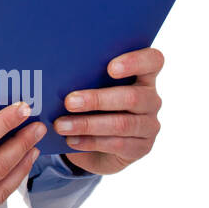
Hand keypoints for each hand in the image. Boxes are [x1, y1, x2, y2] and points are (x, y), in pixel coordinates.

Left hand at [56, 47, 163, 174]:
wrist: (97, 144)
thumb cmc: (91, 104)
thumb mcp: (89, 86)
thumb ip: (84, 75)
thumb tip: (56, 69)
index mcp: (143, 75)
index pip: (153, 60)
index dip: (135, 61)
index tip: (110, 68)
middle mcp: (150, 98)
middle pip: (132, 97)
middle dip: (97, 99)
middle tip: (69, 102)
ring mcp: (149, 124)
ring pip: (122, 124)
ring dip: (87, 124)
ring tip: (61, 125)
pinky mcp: (142, 147)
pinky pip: (117, 144)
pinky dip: (90, 141)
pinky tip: (72, 139)